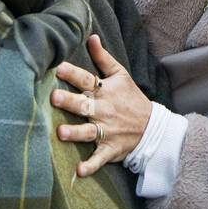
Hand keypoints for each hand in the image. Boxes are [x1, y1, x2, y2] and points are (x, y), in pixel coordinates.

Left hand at [51, 34, 151, 176]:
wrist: (153, 127)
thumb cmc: (131, 99)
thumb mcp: (121, 76)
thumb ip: (103, 58)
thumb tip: (91, 36)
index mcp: (105, 92)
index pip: (87, 80)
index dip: (73, 74)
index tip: (58, 68)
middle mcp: (104, 111)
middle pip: (84, 105)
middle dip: (70, 102)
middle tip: (54, 97)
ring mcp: (107, 131)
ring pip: (89, 132)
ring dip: (75, 133)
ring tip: (61, 133)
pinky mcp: (110, 149)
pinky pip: (99, 158)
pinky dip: (91, 166)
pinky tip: (79, 172)